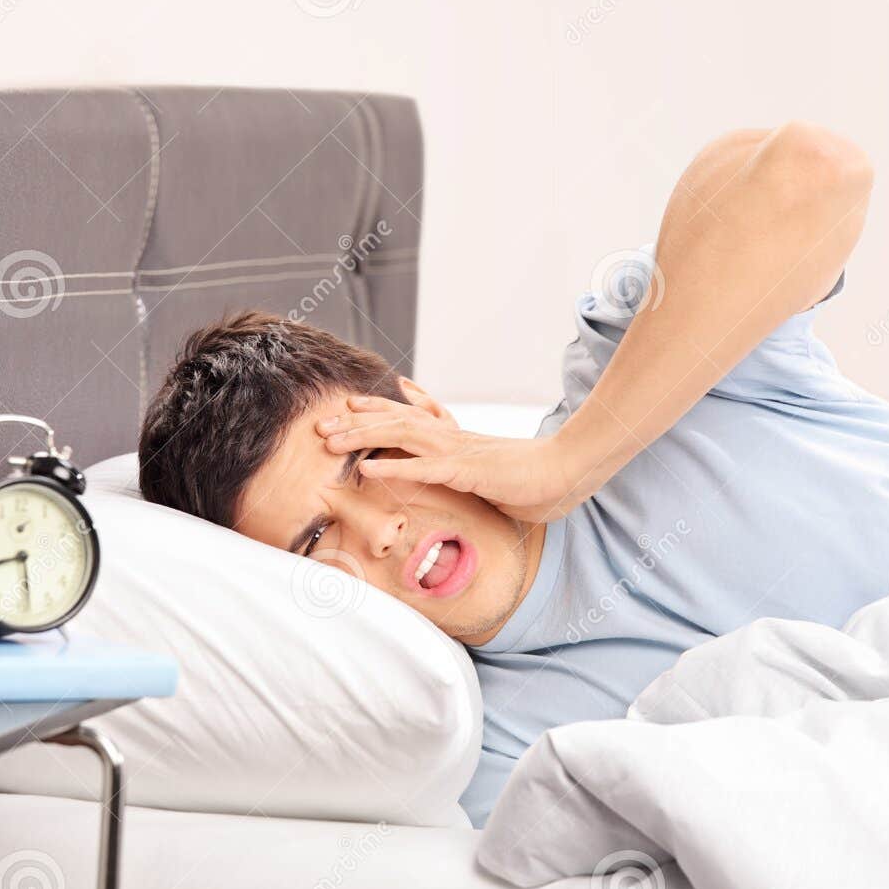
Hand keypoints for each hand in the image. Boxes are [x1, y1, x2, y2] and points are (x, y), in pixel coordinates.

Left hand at [317, 394, 595, 522]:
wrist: (569, 471)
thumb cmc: (537, 481)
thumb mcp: (496, 478)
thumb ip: (474, 477)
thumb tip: (467, 482)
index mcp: (458, 440)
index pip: (410, 418)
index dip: (378, 410)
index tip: (349, 406)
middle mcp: (453, 439)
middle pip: (395, 422)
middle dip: (355, 422)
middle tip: (320, 424)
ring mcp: (459, 453)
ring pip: (401, 438)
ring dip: (362, 438)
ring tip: (329, 441)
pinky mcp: (468, 471)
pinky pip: (424, 468)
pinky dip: (393, 467)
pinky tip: (366, 468)